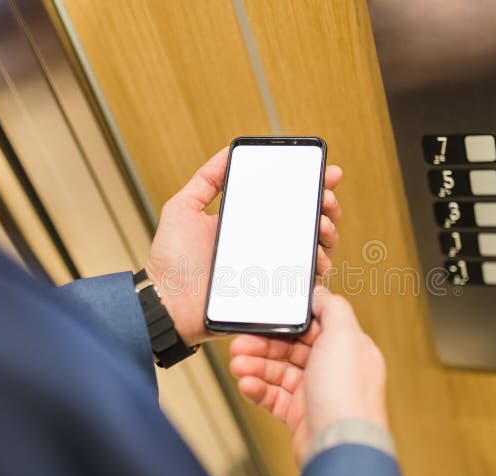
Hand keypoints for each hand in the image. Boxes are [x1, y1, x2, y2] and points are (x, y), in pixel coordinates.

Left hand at [146, 147, 342, 346]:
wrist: (167, 303)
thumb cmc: (170, 261)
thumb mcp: (183, 208)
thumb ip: (205, 180)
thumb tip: (228, 151)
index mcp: (249, 223)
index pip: (287, 200)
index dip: (312, 185)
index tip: (327, 173)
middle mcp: (265, 245)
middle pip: (309, 222)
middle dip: (326, 206)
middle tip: (325, 199)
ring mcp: (271, 269)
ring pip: (315, 249)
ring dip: (328, 233)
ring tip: (323, 226)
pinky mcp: (274, 294)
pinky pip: (306, 282)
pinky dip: (319, 269)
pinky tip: (318, 257)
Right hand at [229, 290, 387, 463]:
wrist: (339, 446)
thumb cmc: (348, 395)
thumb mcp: (345, 336)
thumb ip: (333, 308)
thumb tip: (320, 292)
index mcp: (348, 348)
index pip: (313, 326)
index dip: (287, 322)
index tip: (264, 318)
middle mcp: (334, 370)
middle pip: (292, 349)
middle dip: (263, 345)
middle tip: (239, 344)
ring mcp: (317, 394)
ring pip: (279, 373)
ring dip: (256, 366)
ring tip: (238, 365)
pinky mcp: (301, 416)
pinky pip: (273, 397)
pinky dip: (258, 388)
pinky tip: (246, 383)